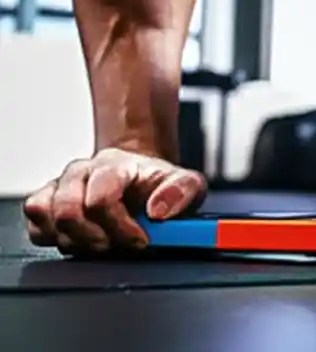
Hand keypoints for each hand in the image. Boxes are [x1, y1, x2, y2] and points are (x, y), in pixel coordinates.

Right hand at [23, 148, 206, 254]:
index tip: (140, 240)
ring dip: (77, 242)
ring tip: (102, 242)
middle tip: (119, 245)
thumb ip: (182, 192)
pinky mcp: (44, 204)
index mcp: (114, 164)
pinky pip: (35, 227)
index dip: (121, 228)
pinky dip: (55, 240)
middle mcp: (81, 172)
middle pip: (69, 213)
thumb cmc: (157, 184)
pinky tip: (81, 239)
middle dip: (97, 239)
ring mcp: (59, 187)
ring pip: (49, 220)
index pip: (100, 199)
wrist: (138, 177)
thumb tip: (159, 210)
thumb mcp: (186, 184)